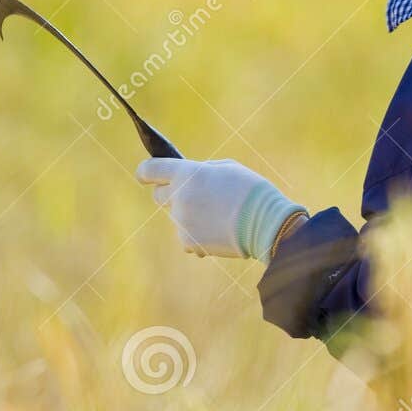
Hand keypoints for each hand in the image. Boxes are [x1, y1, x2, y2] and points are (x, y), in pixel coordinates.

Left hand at [136, 157, 304, 260]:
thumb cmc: (249, 190)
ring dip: (191, 215)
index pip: (150, 169)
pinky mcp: (187, 242)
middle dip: (170, 194)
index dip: (145, 171)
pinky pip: (186, 236)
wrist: (265, 223)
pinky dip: (198, 234)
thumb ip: (200, 171)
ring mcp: (181, 221)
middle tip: (193, 196)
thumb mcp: (226, 168)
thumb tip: (186, 178)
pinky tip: (219, 231)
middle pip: (158, 195)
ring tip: (219, 216)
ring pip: (177, 217)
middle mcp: (179, 197)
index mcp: (187, 174)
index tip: (146, 174)